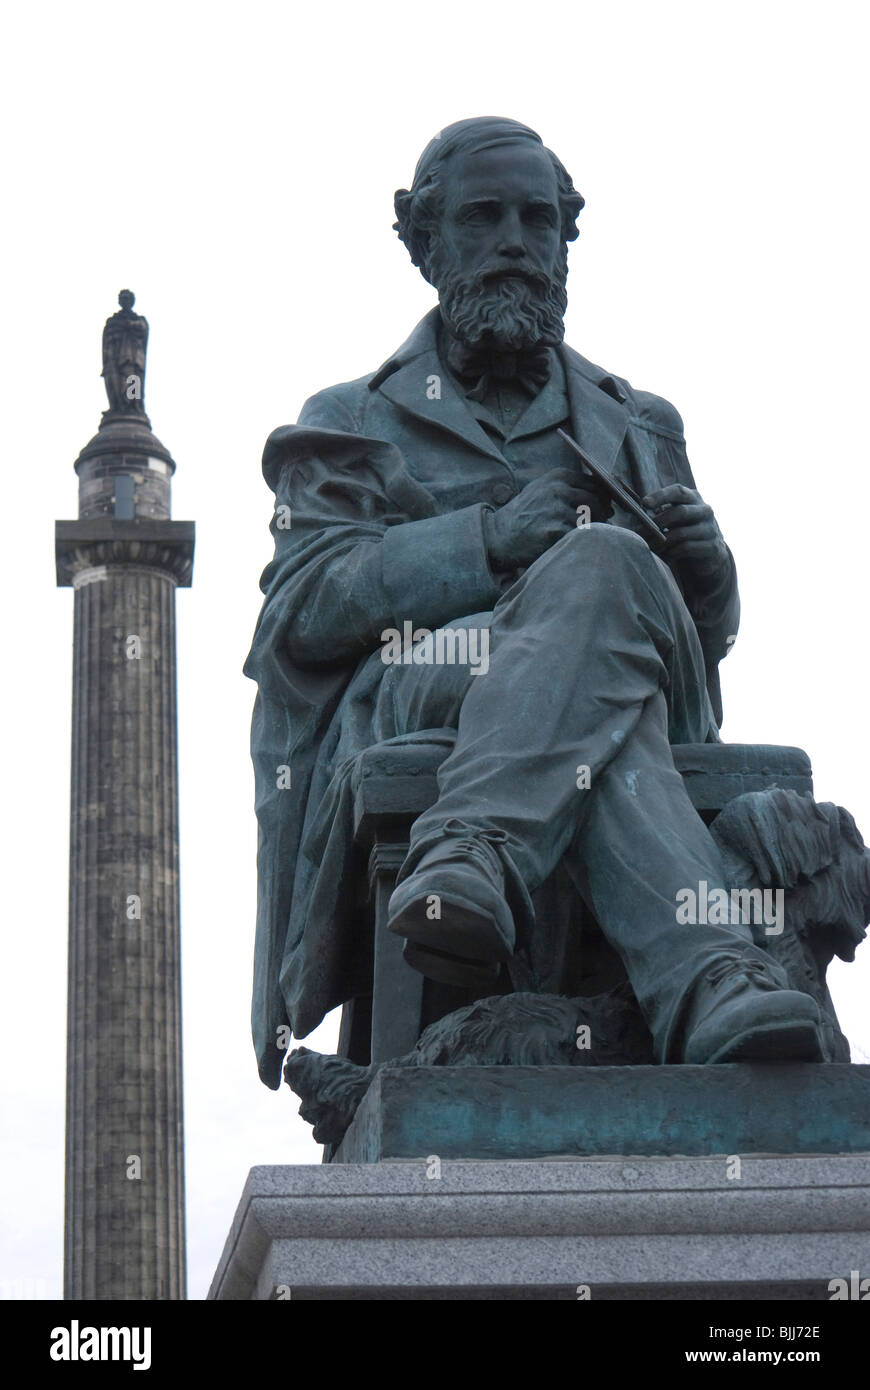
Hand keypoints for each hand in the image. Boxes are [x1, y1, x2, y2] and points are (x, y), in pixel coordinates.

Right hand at [485, 468, 612, 570]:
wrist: (499, 537)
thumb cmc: (524, 514)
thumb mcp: (542, 490)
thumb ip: (569, 487)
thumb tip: (606, 496)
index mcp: (557, 476)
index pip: (594, 483)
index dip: (604, 496)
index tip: (607, 506)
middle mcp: (558, 489)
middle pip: (596, 501)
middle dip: (602, 514)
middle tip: (603, 523)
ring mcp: (557, 510)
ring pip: (591, 519)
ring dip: (593, 529)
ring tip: (584, 534)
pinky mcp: (556, 531)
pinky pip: (580, 535)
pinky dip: (580, 540)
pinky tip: (571, 542)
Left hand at [642, 484, 728, 580]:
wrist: (709, 555)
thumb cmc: (684, 531)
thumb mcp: (675, 518)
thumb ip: (661, 512)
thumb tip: (637, 512)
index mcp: (693, 498)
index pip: (678, 491)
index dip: (661, 496)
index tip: (644, 503)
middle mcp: (705, 510)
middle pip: (680, 512)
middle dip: (658, 522)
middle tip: (641, 532)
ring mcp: (710, 528)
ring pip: (682, 533)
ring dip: (662, 541)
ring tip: (650, 546)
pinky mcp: (712, 546)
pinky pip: (687, 548)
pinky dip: (672, 552)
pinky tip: (665, 555)